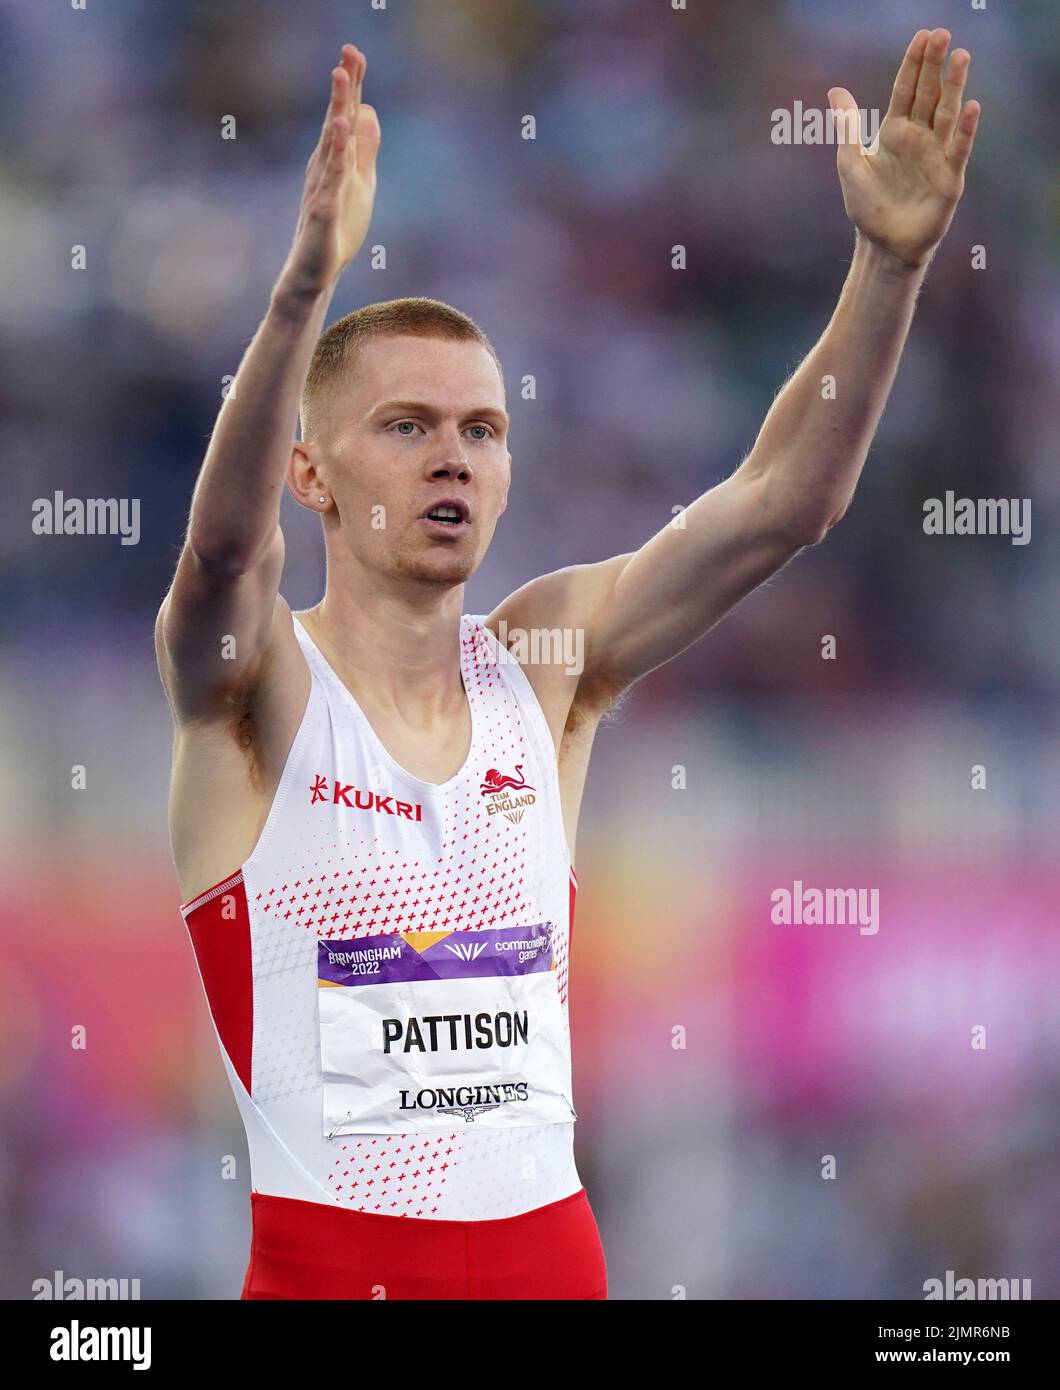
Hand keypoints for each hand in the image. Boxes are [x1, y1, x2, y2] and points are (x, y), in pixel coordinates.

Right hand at [280, 44, 380, 295]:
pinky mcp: (323, 208)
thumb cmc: (336, 229)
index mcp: (334, 159)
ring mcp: (322, 185)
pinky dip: (338, 152)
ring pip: (331, 141)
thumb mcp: (360, 184)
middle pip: (336, 119)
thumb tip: (368, 110)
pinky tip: (342, 129)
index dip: (351, 86)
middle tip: (349, 50)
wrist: (315, 272)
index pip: (344, 116)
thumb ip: (365, 149)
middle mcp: (324, 165)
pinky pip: (332, 176)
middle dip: (344, 86)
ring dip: (337, 108)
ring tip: (342, 76)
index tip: (355, 51)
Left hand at [829, 29, 979, 266]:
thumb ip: (847, 128)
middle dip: (935, 65)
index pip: (906, 90)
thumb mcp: (850, 164)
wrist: (882, 244)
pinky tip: (971, 107)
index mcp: (895, 131)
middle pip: (929, 94)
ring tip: (961, 57)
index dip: (913, 63)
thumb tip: (835, 90)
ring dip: (955, 86)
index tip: (923, 35)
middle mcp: (919, 137)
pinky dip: (966, 129)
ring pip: (947, 114)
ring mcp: (936, 155)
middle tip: (943, 34)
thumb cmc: (867, 206)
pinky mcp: (949, 177)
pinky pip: (958, 149)